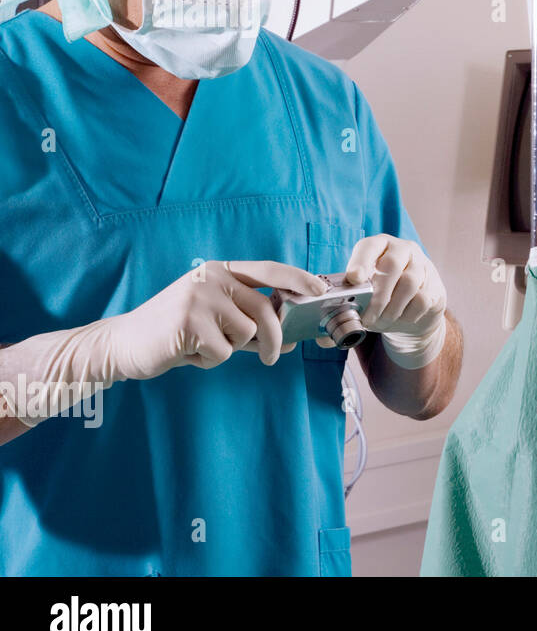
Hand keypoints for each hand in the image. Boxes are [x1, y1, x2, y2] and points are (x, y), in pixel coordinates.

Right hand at [106, 260, 329, 379]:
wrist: (124, 344)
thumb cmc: (175, 333)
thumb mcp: (214, 322)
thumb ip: (249, 326)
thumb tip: (287, 340)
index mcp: (220, 270)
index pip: (269, 269)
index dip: (298, 278)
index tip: (319, 291)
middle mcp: (211, 277)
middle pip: (264, 310)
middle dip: (272, 339)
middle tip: (271, 358)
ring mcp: (198, 297)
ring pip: (245, 333)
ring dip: (228, 350)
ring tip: (201, 345)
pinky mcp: (188, 322)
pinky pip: (223, 352)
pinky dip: (209, 361)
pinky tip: (186, 352)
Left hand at [331, 235, 446, 365]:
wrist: (413, 309)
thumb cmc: (381, 298)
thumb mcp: (363, 296)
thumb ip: (346, 308)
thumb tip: (326, 331)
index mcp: (379, 246)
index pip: (369, 247)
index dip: (361, 262)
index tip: (354, 279)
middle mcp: (403, 250)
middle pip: (392, 265)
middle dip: (377, 295)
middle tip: (367, 317)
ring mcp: (422, 265)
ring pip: (409, 283)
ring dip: (392, 308)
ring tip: (382, 322)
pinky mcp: (434, 285)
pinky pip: (422, 299)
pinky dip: (408, 314)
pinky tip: (400, 319)